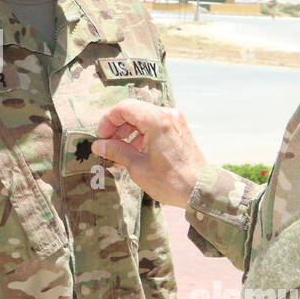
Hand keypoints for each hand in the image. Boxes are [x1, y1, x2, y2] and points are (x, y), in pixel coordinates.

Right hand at [92, 100, 207, 207]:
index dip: (108, 121)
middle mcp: (167, 115)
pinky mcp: (177, 130)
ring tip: (117, 156)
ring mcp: (174, 121)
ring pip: (142, 119)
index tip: (101, 138)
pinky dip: (140, 137)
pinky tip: (131, 155)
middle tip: (106, 147)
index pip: (124, 108)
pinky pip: (153, 127)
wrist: (200, 190)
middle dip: (116, 129)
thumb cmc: (171, 181)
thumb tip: (98, 145)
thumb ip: (116, 151)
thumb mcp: (137, 166)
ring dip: (127, 134)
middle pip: (133, 112)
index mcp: (157, 120)